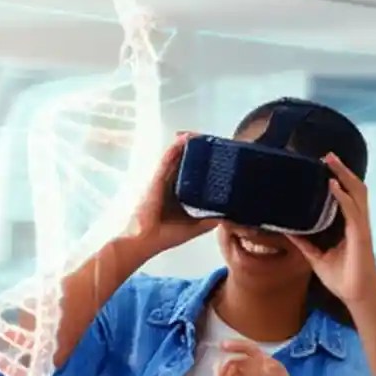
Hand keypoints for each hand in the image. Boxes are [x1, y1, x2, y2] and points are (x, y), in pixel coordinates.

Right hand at [125, 133, 218, 255]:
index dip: (206, 160)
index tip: (218, 152)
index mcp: (181, 192)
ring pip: (177, 155)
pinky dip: (175, 148)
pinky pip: (167, 159)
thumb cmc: (166, 235)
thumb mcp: (196, 226)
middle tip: (212, 141)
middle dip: (199, 148)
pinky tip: (185, 139)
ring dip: (188, 143)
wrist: (144, 241)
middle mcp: (172, 182)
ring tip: (200, 135)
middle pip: (187, 159)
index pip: (195, 171)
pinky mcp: (156, 178)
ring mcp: (163, 179)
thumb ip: (211, 218)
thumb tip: (230, 211)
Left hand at [285, 153, 375, 305]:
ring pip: (356, 193)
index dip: (338, 179)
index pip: (346, 196)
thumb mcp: (315, 257)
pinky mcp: (360, 235)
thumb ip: (304, 243)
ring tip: (331, 162)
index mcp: (348, 225)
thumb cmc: (341, 278)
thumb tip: (286, 231)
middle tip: (327, 156)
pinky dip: (343, 196)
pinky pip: (352, 211)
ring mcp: (360, 227)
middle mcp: (357, 222)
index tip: (323, 166)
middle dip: (342, 170)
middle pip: (353, 188)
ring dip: (344, 175)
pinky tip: (333, 186)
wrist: (355, 296)